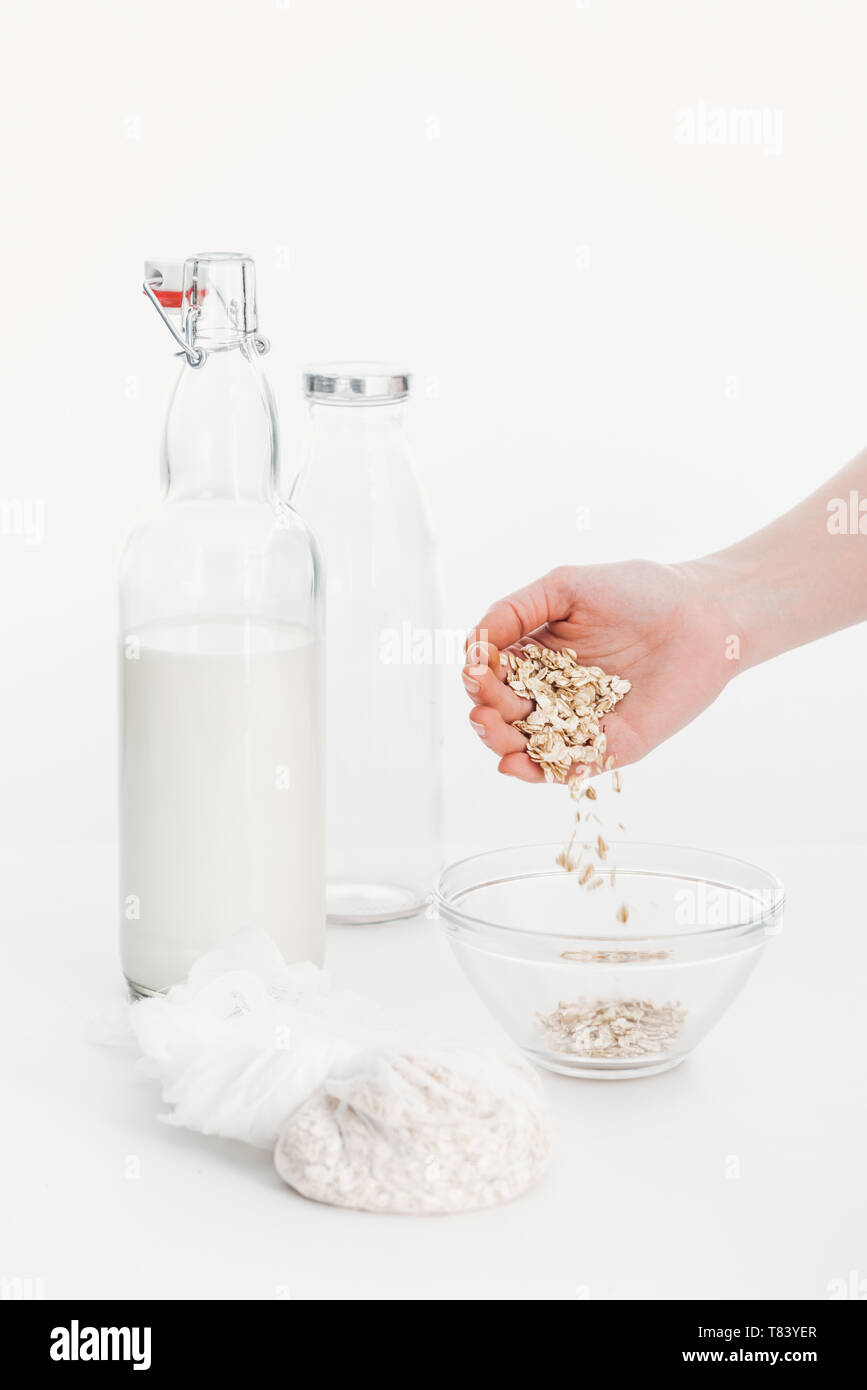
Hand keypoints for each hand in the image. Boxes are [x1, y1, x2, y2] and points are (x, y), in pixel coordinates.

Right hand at [463, 560, 740, 781]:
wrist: (704, 613)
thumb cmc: (639, 591)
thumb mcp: (565, 586)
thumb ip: (514, 610)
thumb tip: (472, 644)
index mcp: (538, 656)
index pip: (491, 677)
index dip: (477, 678)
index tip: (477, 668)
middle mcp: (555, 694)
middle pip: (503, 716)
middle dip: (485, 714)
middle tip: (486, 707)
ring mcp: (582, 723)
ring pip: (529, 748)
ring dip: (502, 746)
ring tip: (497, 732)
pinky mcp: (612, 747)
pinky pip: (571, 767)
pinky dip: (543, 772)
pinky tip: (521, 764)